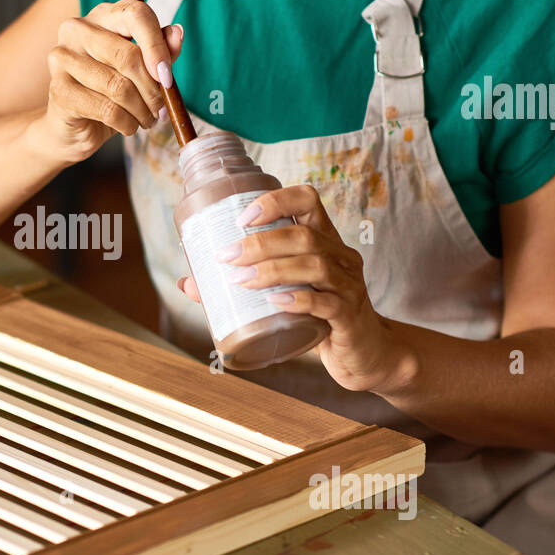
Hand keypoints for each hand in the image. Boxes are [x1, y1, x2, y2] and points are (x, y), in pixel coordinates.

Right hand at [36, 0, 183, 161]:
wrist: (74, 126)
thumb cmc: (109, 93)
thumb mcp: (141, 70)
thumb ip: (160, 51)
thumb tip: (177, 32)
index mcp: (102, 15)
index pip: (135, 14)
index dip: (157, 45)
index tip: (167, 76)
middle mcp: (77, 29)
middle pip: (128, 55)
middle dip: (152, 89)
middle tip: (161, 108)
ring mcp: (63, 58)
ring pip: (118, 86)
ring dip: (142, 110)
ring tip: (148, 120)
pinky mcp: (59, 89)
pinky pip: (106, 109)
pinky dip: (126, 123)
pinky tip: (129, 127)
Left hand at [177, 185, 414, 392]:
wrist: (365, 354)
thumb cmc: (319, 317)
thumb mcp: (284, 295)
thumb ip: (242, 286)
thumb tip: (189, 283)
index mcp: (325, 241)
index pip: (308, 200)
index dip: (276, 201)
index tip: (242, 217)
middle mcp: (340, 257)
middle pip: (304, 235)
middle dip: (260, 242)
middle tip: (227, 257)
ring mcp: (349, 286)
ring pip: (315, 265)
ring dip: (272, 270)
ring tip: (241, 280)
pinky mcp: (350, 316)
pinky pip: (327, 302)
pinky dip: (299, 299)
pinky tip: (276, 302)